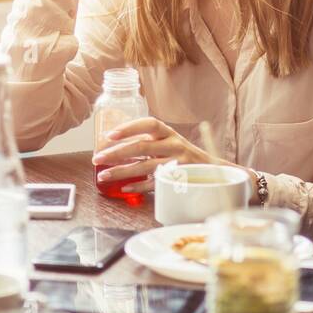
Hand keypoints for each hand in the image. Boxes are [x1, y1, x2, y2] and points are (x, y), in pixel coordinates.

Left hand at [92, 117, 244, 194]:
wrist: (214, 172)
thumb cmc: (183, 156)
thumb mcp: (169, 142)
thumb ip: (149, 142)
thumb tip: (113, 144)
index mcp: (169, 132)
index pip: (149, 124)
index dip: (129, 127)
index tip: (110, 134)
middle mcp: (174, 145)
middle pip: (142, 146)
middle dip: (117, 152)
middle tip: (97, 158)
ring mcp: (178, 163)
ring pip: (145, 166)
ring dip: (121, 171)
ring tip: (103, 175)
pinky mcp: (180, 179)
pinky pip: (155, 184)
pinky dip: (138, 186)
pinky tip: (124, 188)